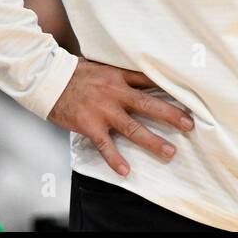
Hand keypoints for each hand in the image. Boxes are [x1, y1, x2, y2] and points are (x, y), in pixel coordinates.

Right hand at [47, 57, 194, 176]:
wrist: (48, 79)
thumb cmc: (75, 73)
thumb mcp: (101, 66)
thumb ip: (120, 73)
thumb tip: (140, 76)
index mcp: (119, 76)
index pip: (149, 81)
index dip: (170, 88)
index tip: (189, 96)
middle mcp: (115, 93)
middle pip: (148, 104)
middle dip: (170, 115)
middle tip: (189, 125)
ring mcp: (103, 111)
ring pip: (133, 128)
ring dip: (153, 141)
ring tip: (170, 152)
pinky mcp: (90, 125)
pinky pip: (105, 146)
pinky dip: (116, 160)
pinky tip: (126, 171)